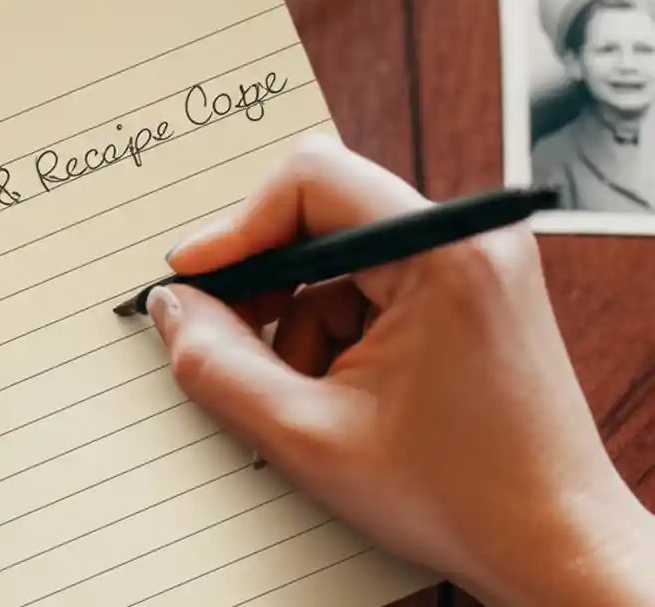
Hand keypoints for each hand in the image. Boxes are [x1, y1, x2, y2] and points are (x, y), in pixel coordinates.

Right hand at [147, 136, 654, 606]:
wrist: (553, 544)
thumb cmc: (460, 496)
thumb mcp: (307, 436)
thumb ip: (217, 366)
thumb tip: (173, 307)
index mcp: (443, 253)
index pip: (311, 180)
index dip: (237, 226)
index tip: (196, 278)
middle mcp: (468, 239)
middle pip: (323, 218)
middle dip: (267, 285)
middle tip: (230, 341)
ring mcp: (473, 265)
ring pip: (339, 263)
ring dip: (300, 324)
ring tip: (312, 398)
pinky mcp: (468, 294)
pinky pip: (370, 288)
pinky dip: (335, 336)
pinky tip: (342, 395)